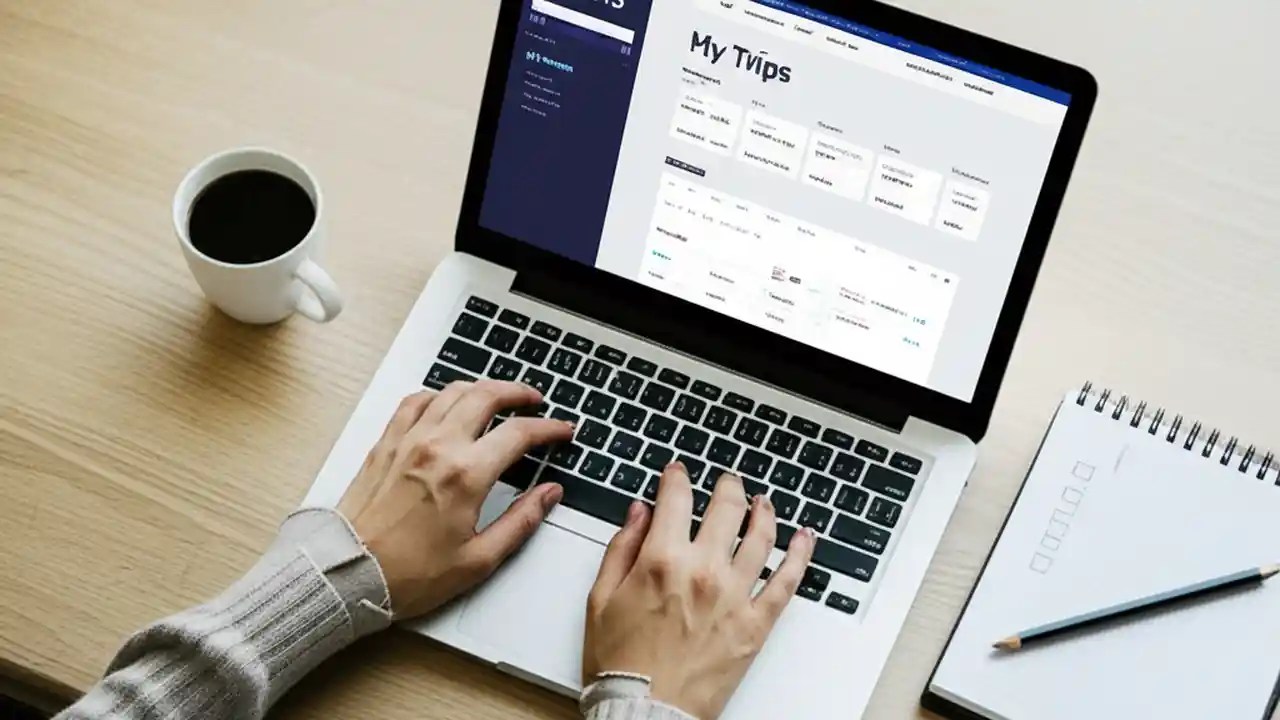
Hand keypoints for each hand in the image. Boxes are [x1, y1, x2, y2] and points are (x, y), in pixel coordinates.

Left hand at [338, 381, 573, 618]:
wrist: (349, 573)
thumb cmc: (409, 574)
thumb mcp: (479, 559)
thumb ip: (521, 521)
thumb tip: (549, 494)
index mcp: (466, 475)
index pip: (519, 433)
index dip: (549, 428)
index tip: (562, 430)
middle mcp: (438, 447)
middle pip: (487, 395)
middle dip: (518, 392)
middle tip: (534, 401)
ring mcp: (409, 440)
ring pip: (453, 391)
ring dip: (482, 388)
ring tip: (498, 397)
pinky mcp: (386, 443)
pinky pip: (415, 401)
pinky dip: (439, 394)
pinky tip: (447, 403)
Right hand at [583, 464, 816, 719]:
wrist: (645, 713)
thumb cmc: (621, 665)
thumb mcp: (601, 598)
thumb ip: (621, 548)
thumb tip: (638, 513)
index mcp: (662, 561)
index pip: (676, 498)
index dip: (677, 477)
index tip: (677, 473)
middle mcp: (704, 572)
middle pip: (727, 508)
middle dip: (726, 486)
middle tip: (726, 482)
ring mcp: (735, 597)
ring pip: (761, 536)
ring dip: (763, 511)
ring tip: (762, 502)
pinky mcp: (755, 624)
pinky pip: (787, 581)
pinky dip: (800, 555)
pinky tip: (805, 539)